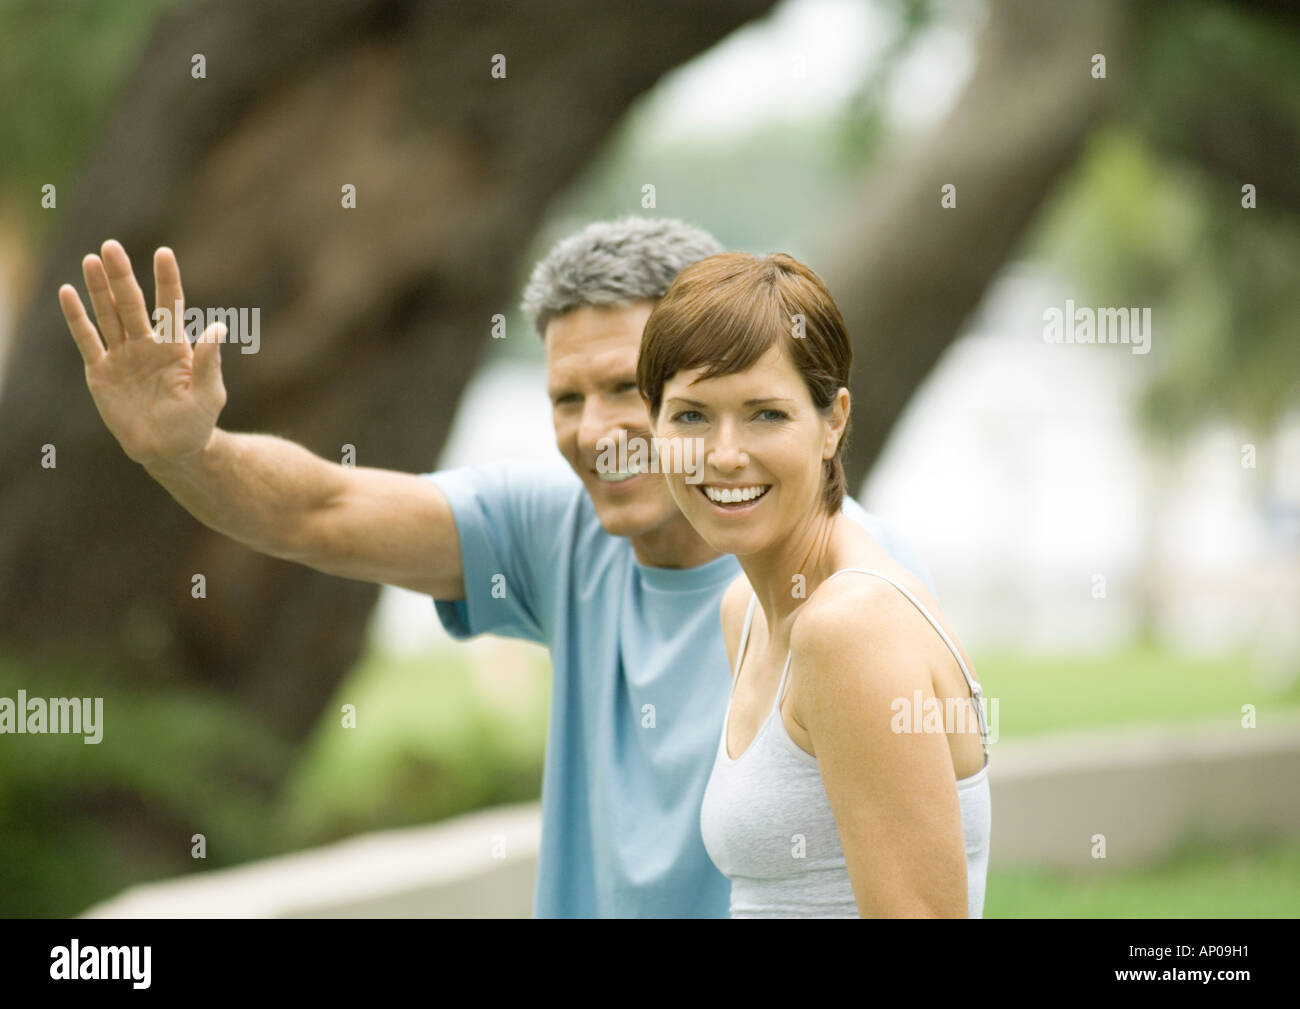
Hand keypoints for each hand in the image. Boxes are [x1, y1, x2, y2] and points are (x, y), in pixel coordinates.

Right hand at [59, 240, 227, 465]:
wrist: (169, 451)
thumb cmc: (196, 423)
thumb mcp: (209, 395)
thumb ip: (210, 362)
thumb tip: (218, 327)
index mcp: (175, 346)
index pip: (170, 305)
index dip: (167, 279)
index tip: (164, 252)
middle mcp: (147, 344)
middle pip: (132, 304)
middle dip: (122, 276)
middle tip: (111, 246)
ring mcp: (122, 355)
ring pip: (108, 315)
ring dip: (99, 289)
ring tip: (91, 259)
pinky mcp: (101, 371)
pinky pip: (87, 340)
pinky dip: (77, 318)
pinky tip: (68, 292)